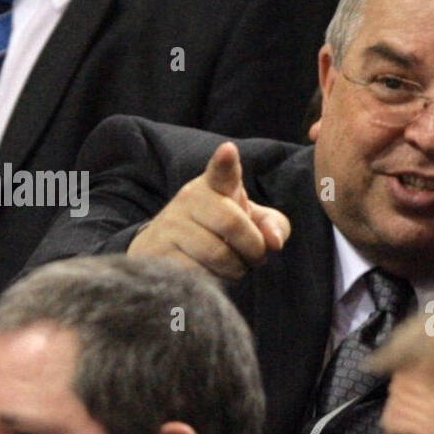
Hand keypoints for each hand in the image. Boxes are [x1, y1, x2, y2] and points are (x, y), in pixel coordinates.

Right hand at [127, 141, 289, 277]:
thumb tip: (274, 242)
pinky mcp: (159, 251)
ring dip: (235, 269)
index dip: (225, 162)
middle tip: (255, 257)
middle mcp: (190, 197)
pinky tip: (210, 274)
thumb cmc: (221, 232)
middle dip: (253, 249)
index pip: (221, 171)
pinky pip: (197, 273)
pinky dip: (214, 281)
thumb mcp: (252, 222)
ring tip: (233, 266)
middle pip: (233, 224)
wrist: (167, 247)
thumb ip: (274, 226)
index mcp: (216, 184)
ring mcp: (171, 223)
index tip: (228, 151)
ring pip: (217, 254)